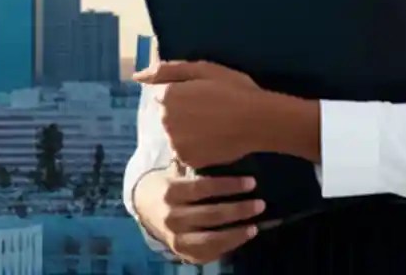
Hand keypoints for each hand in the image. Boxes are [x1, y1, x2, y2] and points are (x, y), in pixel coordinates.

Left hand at [133, 60, 262, 168]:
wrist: (260, 121)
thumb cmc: (234, 90)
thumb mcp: (202, 69)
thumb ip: (166, 71)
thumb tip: (136, 76)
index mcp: (166, 96)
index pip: (163, 95)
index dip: (184, 95)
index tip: (203, 97)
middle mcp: (164, 119)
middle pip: (167, 116)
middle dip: (184, 113)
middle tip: (211, 112)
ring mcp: (175, 141)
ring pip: (175, 134)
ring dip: (188, 131)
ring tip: (214, 127)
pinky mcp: (187, 159)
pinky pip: (185, 151)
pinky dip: (196, 147)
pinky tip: (213, 140)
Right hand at [133, 163, 261, 263]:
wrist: (145, 208)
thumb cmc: (169, 186)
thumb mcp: (174, 173)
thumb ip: (195, 167)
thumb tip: (228, 153)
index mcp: (170, 192)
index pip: (202, 188)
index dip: (228, 186)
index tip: (251, 182)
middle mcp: (171, 216)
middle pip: (210, 214)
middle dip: (238, 209)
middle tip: (260, 204)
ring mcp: (176, 237)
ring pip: (211, 238)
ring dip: (236, 232)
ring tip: (255, 226)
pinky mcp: (183, 252)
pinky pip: (210, 251)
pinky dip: (230, 244)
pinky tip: (244, 236)